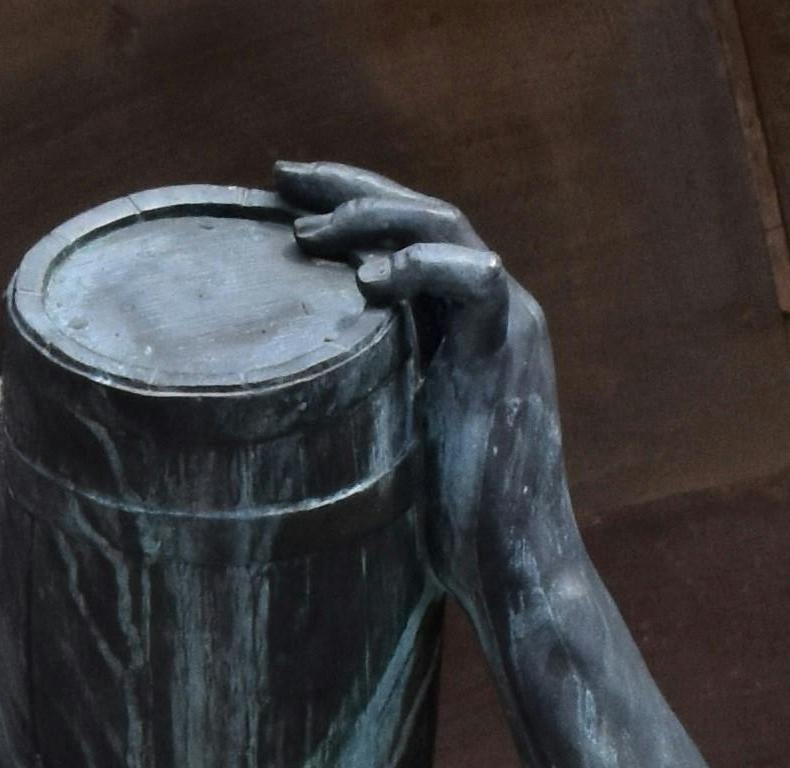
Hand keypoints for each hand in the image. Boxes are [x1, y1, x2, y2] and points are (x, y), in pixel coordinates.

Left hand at [275, 160, 565, 627]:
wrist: (511, 568)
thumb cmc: (446, 529)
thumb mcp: (385, 444)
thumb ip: (357, 397)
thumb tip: (276, 397)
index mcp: (456, 324)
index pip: (403, 235)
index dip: (347, 205)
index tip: (281, 194)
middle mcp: (488, 308)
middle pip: (420, 212)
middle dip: (349, 189)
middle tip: (282, 178)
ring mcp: (507, 323)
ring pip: (445, 227)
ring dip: (376, 220)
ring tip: (314, 233)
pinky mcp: (513, 352)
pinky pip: (477, 279)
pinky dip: (424, 268)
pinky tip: (373, 279)